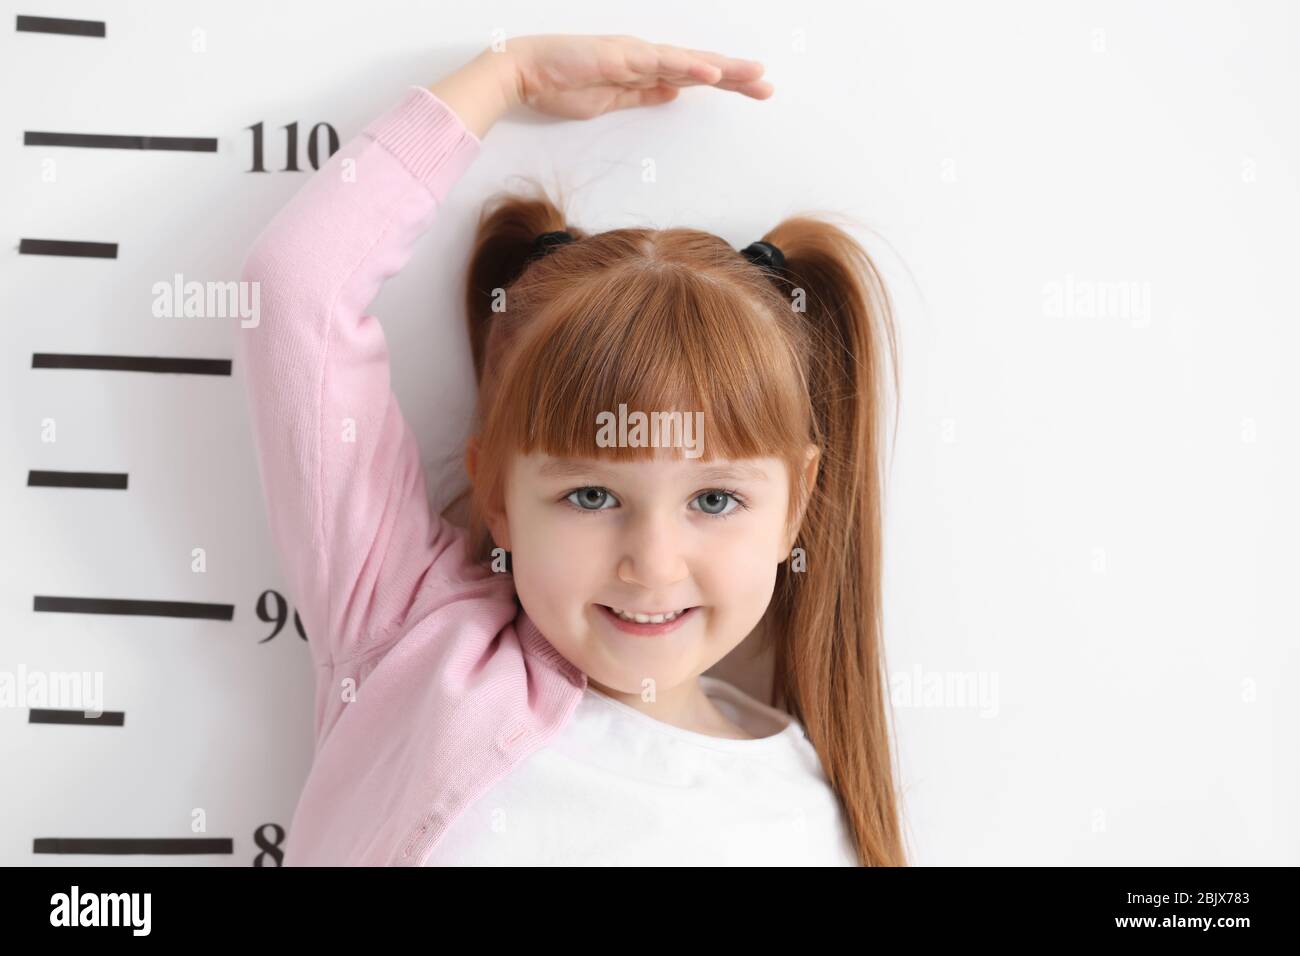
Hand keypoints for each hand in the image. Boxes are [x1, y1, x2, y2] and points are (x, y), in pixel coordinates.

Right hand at [504, 33, 772, 118]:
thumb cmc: (562, 86)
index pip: (694, 76)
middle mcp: (645, 58)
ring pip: (688, 61)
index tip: (755, 90)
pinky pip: (661, 63)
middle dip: (735, 75)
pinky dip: (688, 66)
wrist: (524, 74)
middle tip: (768, 85)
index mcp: (645, 70)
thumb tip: (673, 95)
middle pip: (699, 66)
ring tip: (753, 75)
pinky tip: (711, 72)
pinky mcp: (621, 58)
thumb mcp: (612, 100)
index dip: (725, 81)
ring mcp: (634, 55)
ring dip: (722, 67)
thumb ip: (643, 96)